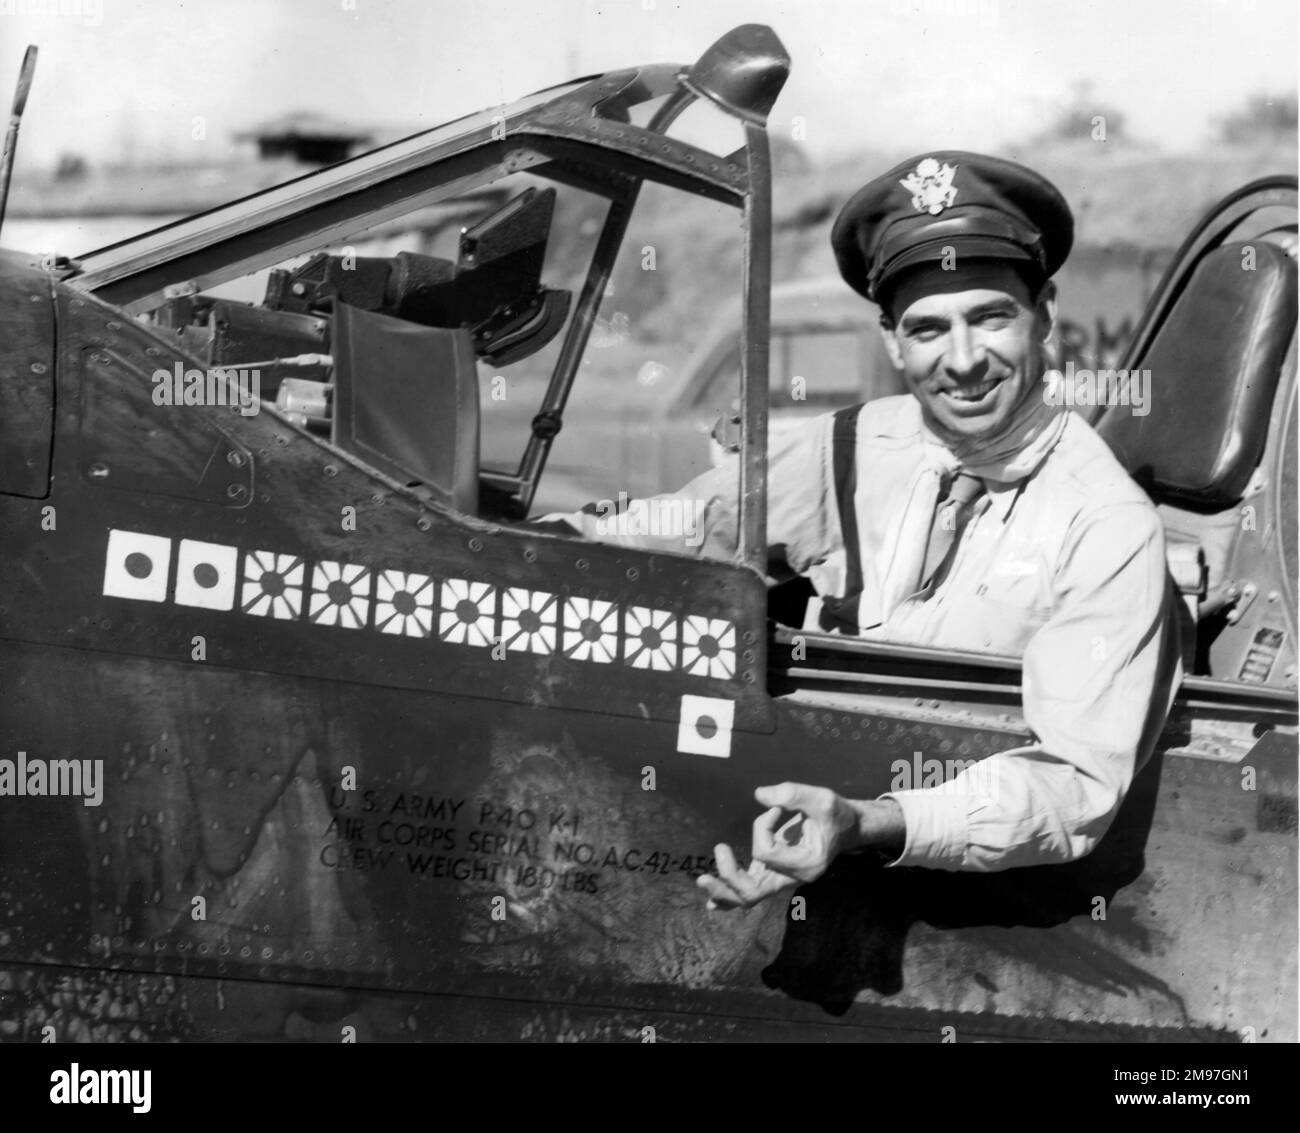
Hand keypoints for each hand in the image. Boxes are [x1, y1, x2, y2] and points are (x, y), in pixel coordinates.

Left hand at [696, 782, 862, 911]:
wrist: (846, 828)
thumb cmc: (835, 814)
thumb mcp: (822, 799)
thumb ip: (793, 794)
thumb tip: (760, 794)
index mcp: (806, 864)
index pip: (767, 853)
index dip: (762, 827)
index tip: (776, 807)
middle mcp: (792, 878)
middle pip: (753, 892)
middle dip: (730, 877)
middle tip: (718, 850)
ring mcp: (782, 878)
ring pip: (748, 896)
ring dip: (724, 891)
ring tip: (703, 880)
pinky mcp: (773, 872)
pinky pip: (750, 891)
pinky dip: (731, 895)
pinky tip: (713, 902)